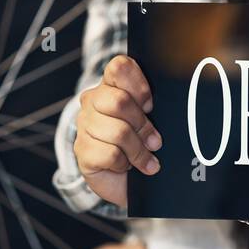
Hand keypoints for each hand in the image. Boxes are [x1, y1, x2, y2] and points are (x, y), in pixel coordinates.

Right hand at [73, 55, 162, 208]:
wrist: (128, 181)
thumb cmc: (142, 144)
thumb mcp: (152, 118)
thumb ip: (152, 103)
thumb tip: (166, 100)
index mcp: (110, 85)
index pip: (119, 67)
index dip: (139, 87)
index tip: (150, 106)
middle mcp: (93, 101)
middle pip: (119, 101)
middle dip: (143, 125)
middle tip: (154, 140)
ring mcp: (84, 125)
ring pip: (118, 132)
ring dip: (139, 150)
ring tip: (145, 159)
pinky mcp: (82, 151)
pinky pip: (110, 154)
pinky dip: (124, 163)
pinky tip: (126, 165)